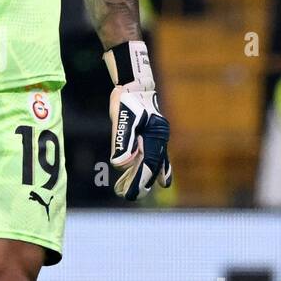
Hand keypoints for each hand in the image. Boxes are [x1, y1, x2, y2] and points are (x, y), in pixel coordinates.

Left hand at [104, 40, 171, 200]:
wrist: (135, 83)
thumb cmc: (126, 100)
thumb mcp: (121, 120)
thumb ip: (122, 141)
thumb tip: (120, 164)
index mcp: (154, 135)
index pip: (147, 164)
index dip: (139, 181)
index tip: (131, 194)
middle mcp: (159, 137)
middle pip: (153, 165)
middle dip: (144, 182)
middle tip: (134, 197)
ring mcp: (158, 135)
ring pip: (156, 161)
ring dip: (150, 176)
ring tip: (148, 190)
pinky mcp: (154, 133)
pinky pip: (157, 154)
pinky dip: (158, 167)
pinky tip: (160, 177)